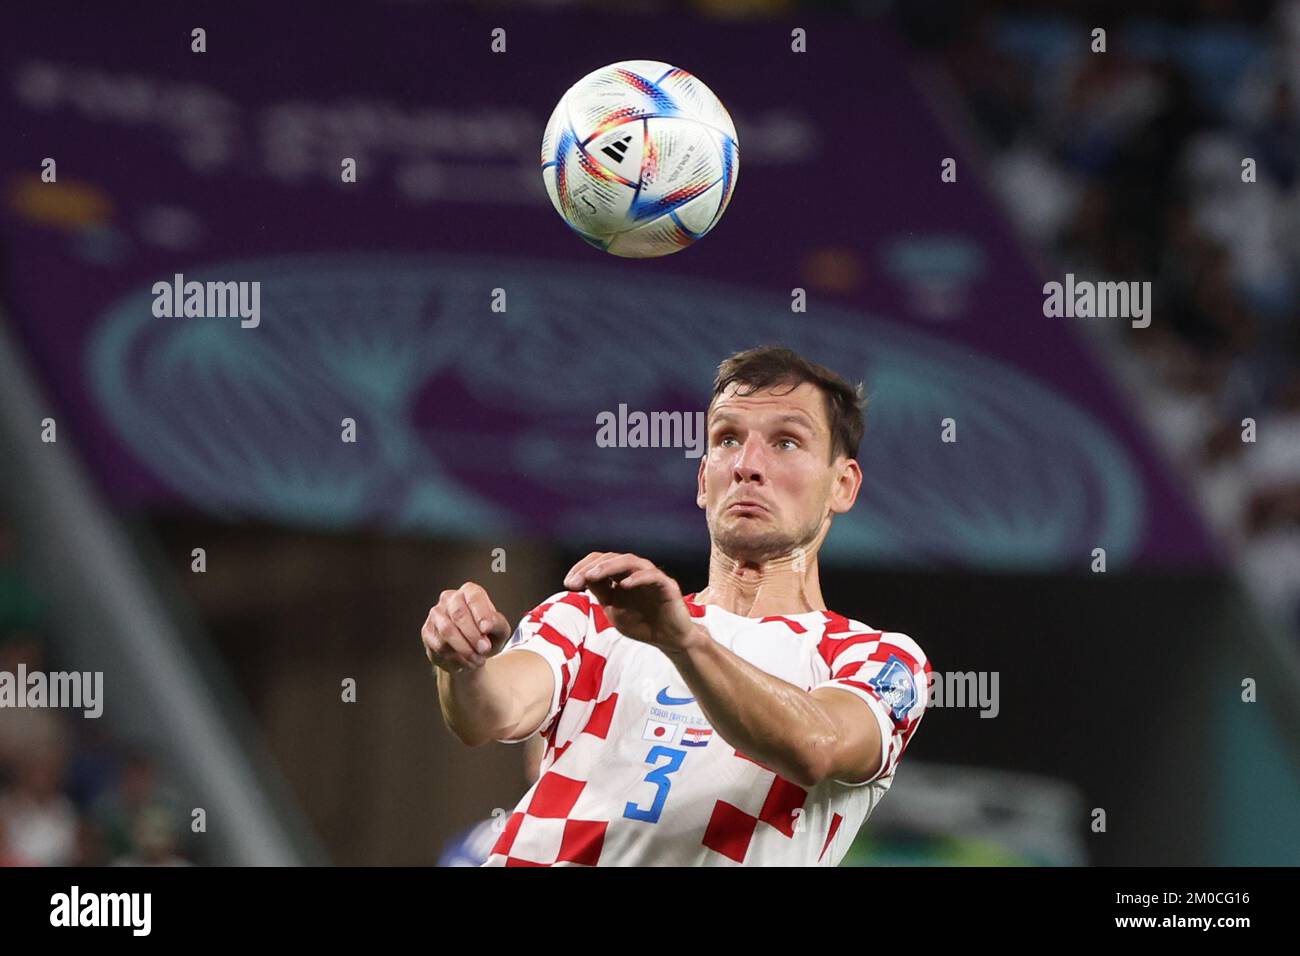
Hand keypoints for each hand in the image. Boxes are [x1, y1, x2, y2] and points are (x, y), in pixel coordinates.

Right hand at [421, 582, 512, 673]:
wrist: (471, 652)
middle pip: (459, 614)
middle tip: (484, 650)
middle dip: (473, 635)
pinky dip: (455, 658)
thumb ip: (497, 624)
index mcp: (469, 591)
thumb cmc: (487, 635)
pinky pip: (439, 646)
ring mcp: (436, 614)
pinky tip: (466, 662)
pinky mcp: (427, 631)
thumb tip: (486, 626)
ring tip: (478, 660)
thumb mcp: (499, 629)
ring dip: (465, 649)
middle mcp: (449, 598)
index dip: (481, 614)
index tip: (486, 629)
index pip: (474, 597)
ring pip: (447, 631)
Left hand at [563, 552, 704, 653]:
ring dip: (609, 566)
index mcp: (621, 576)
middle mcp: (635, 572)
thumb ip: (601, 594)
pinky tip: (624, 585)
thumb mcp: (613, 611)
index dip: (582, 568)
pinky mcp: (667, 585)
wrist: (668, 640)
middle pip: (611, 558)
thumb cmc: (641, 624)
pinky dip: (637, 578)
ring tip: (594, 575)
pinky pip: (652, 575)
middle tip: (576, 581)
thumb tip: (580, 580)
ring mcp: (651, 577)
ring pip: (630, 560)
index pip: (600, 562)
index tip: (568, 583)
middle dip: (591, 567)